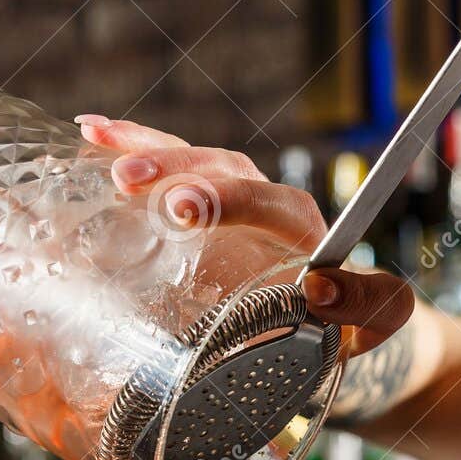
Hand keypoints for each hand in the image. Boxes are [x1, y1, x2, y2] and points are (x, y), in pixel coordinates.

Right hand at [60, 118, 413, 459]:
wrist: (316, 325)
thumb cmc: (338, 324)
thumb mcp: (369, 322)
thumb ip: (368, 304)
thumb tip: (320, 287)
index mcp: (301, 227)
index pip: (270, 203)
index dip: (229, 202)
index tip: (185, 212)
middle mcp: (264, 201)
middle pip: (225, 171)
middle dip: (181, 173)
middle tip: (135, 185)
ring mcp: (228, 198)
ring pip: (191, 161)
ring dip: (150, 156)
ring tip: (107, 159)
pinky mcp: (198, 205)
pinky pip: (168, 168)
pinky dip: (130, 146)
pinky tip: (91, 133)